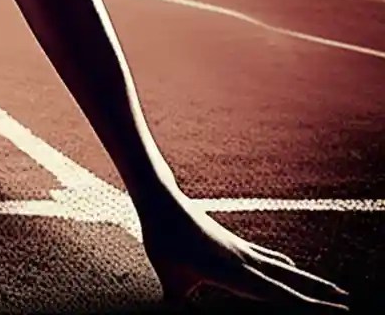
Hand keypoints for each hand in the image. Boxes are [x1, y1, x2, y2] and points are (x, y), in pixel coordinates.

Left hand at [140, 197, 349, 310]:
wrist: (162, 204)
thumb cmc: (163, 242)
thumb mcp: (169, 278)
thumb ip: (176, 302)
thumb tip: (170, 312)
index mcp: (234, 274)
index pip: (278, 294)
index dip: (307, 304)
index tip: (333, 311)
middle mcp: (244, 261)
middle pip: (289, 279)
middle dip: (318, 292)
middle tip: (346, 301)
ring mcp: (240, 250)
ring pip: (281, 267)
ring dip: (306, 278)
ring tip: (330, 287)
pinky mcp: (233, 242)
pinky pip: (265, 255)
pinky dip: (282, 263)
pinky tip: (289, 264)